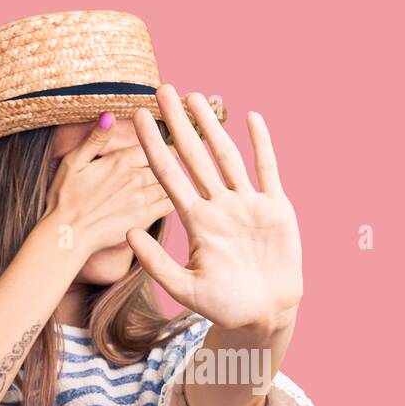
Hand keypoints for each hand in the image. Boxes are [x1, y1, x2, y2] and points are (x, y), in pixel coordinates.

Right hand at [42, 114, 175, 259]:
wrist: (68, 235)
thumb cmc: (65, 197)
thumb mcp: (73, 162)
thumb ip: (95, 139)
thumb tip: (109, 115)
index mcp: (120, 160)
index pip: (153, 143)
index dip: (162, 141)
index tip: (169, 139)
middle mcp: (136, 178)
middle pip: (165, 161)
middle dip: (172, 157)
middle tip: (181, 152)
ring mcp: (143, 199)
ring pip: (170, 181)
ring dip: (175, 176)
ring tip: (179, 172)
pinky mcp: (145, 218)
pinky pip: (169, 203)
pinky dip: (173, 196)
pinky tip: (173, 194)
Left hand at [128, 85, 302, 333]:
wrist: (265, 315)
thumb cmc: (224, 306)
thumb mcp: (185, 288)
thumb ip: (157, 263)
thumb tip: (129, 233)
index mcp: (197, 223)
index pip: (169, 175)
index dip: (154, 146)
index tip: (139, 119)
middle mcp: (219, 207)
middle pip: (195, 156)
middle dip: (179, 123)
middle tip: (163, 89)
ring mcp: (247, 205)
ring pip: (226, 156)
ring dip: (213, 126)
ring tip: (197, 97)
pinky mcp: (275, 208)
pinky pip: (267, 170)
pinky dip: (261, 144)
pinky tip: (251, 118)